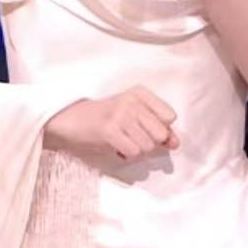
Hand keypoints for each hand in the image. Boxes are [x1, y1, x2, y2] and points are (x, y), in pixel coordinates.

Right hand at [45, 87, 180, 163]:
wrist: (71, 119)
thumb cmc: (106, 119)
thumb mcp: (134, 117)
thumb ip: (158, 128)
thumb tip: (176, 143)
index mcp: (140, 93)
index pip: (170, 116)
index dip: (159, 128)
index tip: (142, 127)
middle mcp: (131, 100)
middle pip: (161, 134)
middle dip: (148, 142)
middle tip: (131, 137)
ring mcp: (120, 114)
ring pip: (147, 146)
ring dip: (135, 150)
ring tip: (121, 141)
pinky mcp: (109, 130)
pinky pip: (133, 152)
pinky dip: (125, 155)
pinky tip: (115, 147)